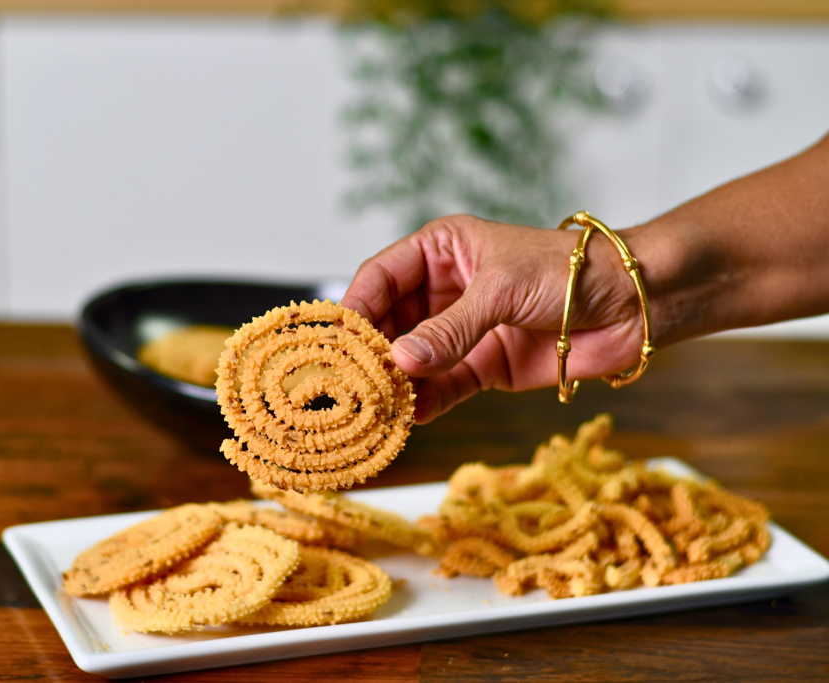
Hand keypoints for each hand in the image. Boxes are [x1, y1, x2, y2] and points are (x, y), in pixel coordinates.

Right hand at [341, 215, 650, 423]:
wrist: (633, 305)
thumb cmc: (569, 271)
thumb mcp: (500, 291)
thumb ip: (449, 329)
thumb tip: (399, 361)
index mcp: (442, 250)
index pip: (381, 277)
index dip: (356, 307)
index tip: (336, 340)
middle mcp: (444, 289)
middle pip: (390, 322)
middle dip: (370, 350)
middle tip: (346, 380)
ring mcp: (462, 331)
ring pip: (412, 358)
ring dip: (394, 381)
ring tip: (371, 404)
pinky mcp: (482, 367)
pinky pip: (442, 387)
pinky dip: (424, 402)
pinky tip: (407, 417)